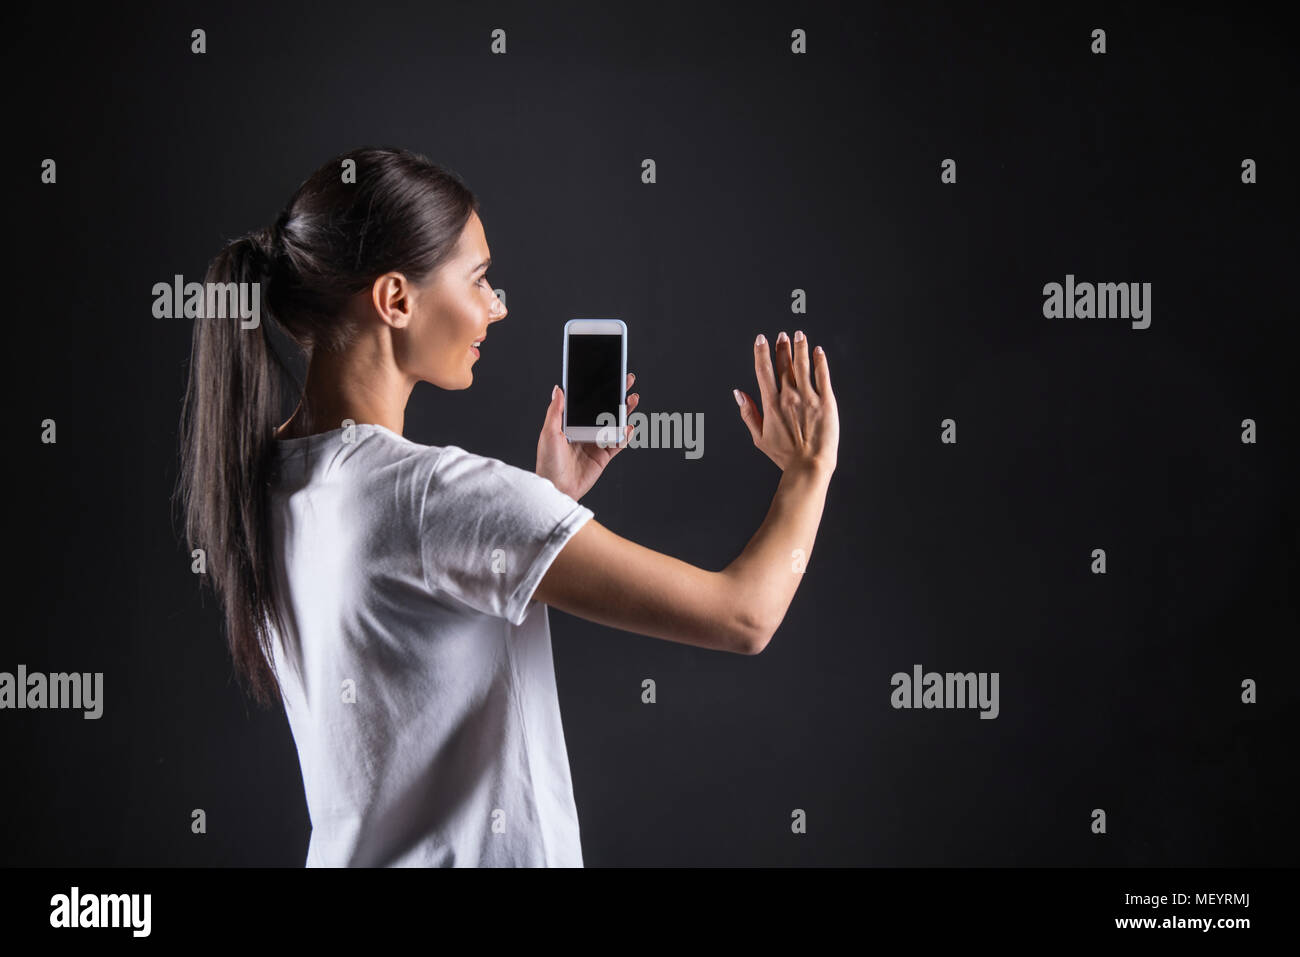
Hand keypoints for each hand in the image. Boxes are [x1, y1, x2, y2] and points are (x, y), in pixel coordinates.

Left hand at [536, 373, 639, 499]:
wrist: (556, 489)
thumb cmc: (548, 463)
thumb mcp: (549, 432)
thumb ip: (556, 411)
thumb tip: (558, 389)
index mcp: (571, 424)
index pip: (587, 403)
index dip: (598, 390)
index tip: (607, 377)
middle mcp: (584, 431)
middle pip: (604, 410)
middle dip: (616, 396)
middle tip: (626, 382)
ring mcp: (595, 443)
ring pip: (614, 423)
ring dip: (624, 412)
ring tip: (632, 400)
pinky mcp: (603, 456)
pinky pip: (618, 443)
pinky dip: (625, 434)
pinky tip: (629, 425)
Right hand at [734, 331, 837, 472]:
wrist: (809, 466)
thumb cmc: (784, 455)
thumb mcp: (759, 437)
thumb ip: (748, 413)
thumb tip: (738, 393)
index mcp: (771, 404)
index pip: (763, 371)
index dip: (761, 352)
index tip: (761, 339)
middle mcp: (788, 397)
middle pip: (783, 364)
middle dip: (782, 346)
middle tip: (782, 334)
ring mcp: (808, 398)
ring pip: (803, 365)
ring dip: (800, 347)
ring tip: (799, 335)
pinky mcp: (826, 402)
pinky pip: (822, 376)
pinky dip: (819, 361)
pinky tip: (818, 351)